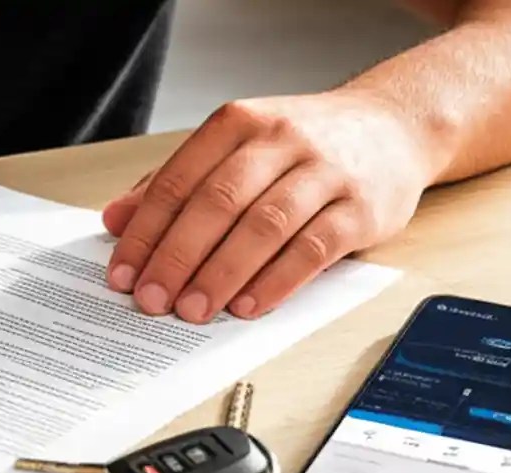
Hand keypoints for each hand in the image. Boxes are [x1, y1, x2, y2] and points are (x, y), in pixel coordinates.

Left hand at [102, 90, 435, 322]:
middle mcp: (281, 140)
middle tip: (154, 299)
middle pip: (218, 202)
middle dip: (179, 257)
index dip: (146, 231)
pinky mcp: (360, 208)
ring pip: (265, 226)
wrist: (393, 128)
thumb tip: (116, 220)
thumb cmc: (302, 147)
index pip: (179, 180)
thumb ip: (178, 184)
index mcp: (239, 123)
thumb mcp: (236, 149)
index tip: (124, 273)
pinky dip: (277, 282)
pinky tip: (248, 306)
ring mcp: (325, 172)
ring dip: (223, 274)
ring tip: (194, 310)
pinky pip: (313, 249)